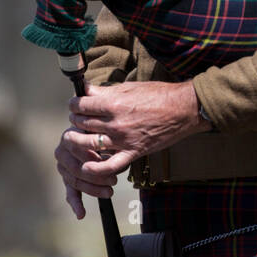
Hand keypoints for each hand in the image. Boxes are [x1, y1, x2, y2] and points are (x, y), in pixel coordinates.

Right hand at [54, 123, 118, 219]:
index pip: (78, 150)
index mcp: (68, 137)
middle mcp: (61, 152)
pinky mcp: (67, 179)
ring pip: (76, 182)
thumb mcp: (100, 133)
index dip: (92, 157)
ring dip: (93, 189)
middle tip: (114, 180)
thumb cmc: (99, 132)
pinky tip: (81, 214)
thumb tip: (113, 158)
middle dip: (96, 176)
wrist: (92, 134)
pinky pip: (71, 193)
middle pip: (77, 168)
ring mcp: (63, 167)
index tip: (108, 162)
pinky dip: (76, 204)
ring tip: (109, 192)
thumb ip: (102, 141)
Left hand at [65, 81, 210, 187]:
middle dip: (75, 120)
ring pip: (89, 144)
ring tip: (75, 138)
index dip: (74, 104)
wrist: (183, 109)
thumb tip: (87, 90)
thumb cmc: (158, 95)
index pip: (81, 105)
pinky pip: (110, 165)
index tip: (75, 105)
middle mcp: (115, 122)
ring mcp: (123, 139)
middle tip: (76, 119)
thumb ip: (106, 92)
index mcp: (114, 103)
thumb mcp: (129, 87)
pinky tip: (86, 167)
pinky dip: (96, 169)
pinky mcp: (133, 152)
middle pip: (82, 124)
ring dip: (78, 142)